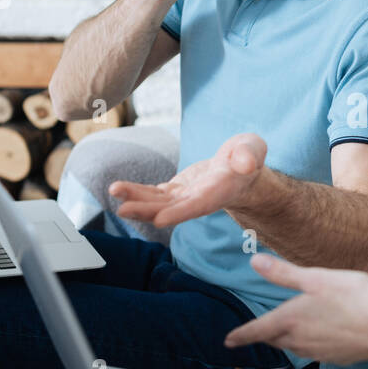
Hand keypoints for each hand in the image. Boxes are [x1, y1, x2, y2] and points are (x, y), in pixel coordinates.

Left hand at [109, 132, 264, 228]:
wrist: (241, 169)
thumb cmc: (248, 156)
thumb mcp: (253, 149)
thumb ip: (250, 154)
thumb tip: (246, 163)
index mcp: (220, 191)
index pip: (199, 205)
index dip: (180, 213)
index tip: (160, 219)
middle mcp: (199, 199)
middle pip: (171, 209)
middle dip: (147, 210)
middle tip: (122, 210)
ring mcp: (185, 197)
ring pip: (158, 202)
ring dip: (135, 200)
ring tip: (114, 191)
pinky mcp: (176, 191)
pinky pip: (154, 194)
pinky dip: (137, 192)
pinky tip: (119, 189)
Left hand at [222, 253, 367, 364]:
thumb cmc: (354, 297)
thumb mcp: (316, 278)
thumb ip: (283, 273)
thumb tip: (254, 261)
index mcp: (288, 320)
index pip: (254, 331)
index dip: (239, 335)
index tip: (228, 341)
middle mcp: (298, 340)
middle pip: (273, 340)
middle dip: (264, 336)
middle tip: (258, 333)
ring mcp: (317, 352)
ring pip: (294, 346)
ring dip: (288, 339)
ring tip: (290, 330)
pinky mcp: (335, 358)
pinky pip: (315, 351)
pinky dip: (313, 343)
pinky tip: (325, 333)